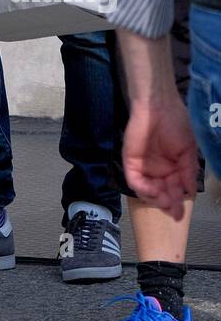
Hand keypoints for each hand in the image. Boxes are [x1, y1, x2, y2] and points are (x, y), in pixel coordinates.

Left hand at [122, 96, 199, 220]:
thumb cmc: (176, 124)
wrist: (159, 106)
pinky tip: (153, 190)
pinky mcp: (130, 162)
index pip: (175, 190)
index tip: (180, 214)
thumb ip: (188, 172)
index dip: (178, 203)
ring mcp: (143, 167)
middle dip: (167, 204)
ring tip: (165, 201)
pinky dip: (143, 189)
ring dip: (156, 199)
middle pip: (161, 194)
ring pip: (147, 191)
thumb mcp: (188, 151)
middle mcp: (157, 170)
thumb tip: (190, 192)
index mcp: (172, 168)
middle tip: (173, 211)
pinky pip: (134, 181)